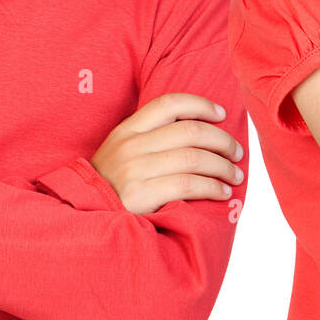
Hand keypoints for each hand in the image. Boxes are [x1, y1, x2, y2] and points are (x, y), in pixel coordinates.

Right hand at [90, 93, 244, 214]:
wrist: (82, 216)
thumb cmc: (110, 184)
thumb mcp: (120, 151)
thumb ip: (149, 136)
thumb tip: (197, 127)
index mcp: (127, 129)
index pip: (169, 103)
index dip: (201, 105)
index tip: (221, 113)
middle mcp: (131, 146)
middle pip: (190, 131)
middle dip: (222, 140)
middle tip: (236, 152)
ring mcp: (135, 170)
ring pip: (194, 158)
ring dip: (223, 167)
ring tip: (235, 176)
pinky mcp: (142, 196)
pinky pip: (189, 185)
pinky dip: (212, 187)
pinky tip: (222, 193)